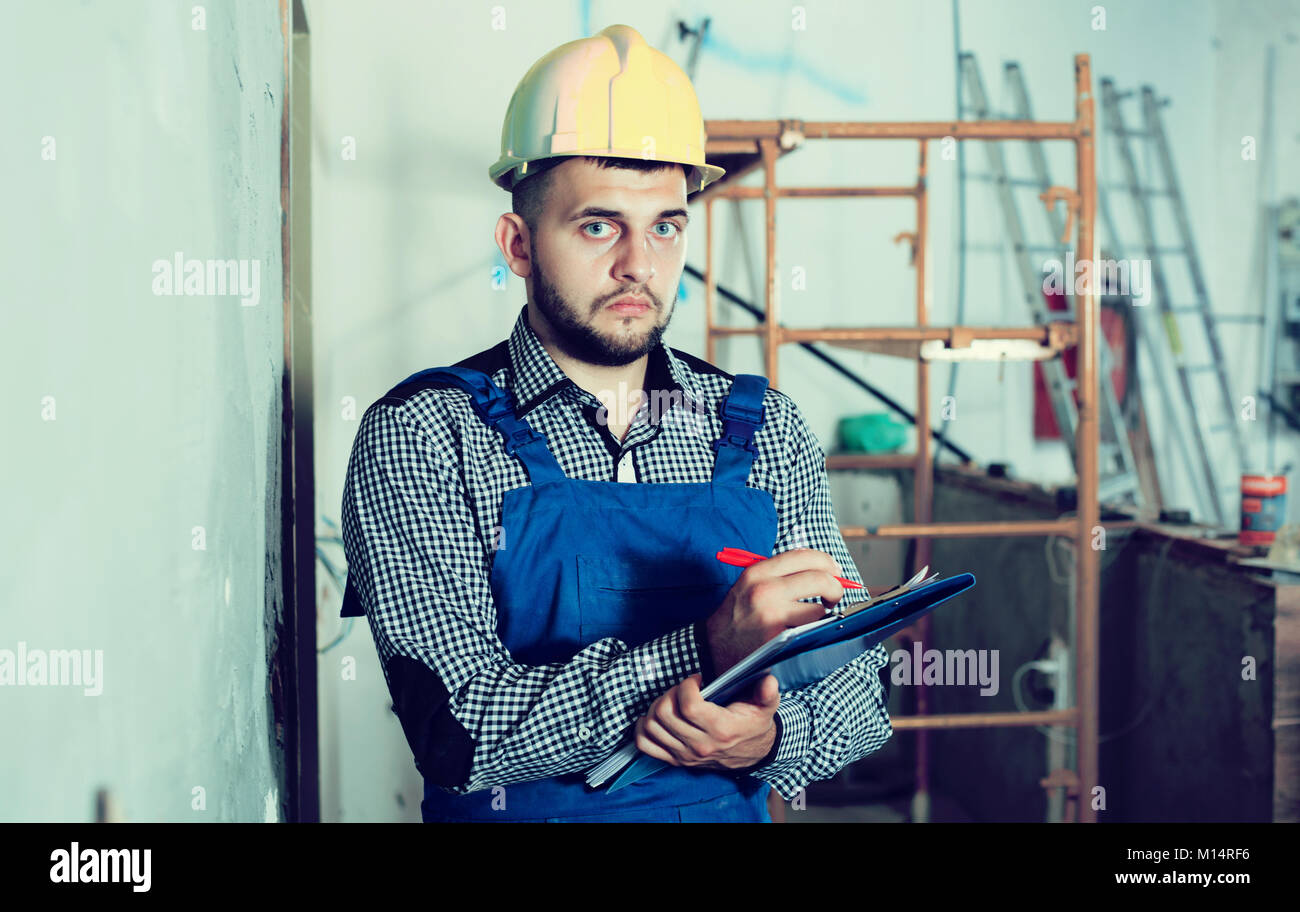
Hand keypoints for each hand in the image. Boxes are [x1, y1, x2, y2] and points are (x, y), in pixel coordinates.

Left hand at [634, 673, 779, 770]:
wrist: (753, 754)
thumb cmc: (754, 724)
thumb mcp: (766, 707)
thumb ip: (768, 693)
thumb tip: (768, 682)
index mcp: (721, 730)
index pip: (689, 707)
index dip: (686, 686)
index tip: (696, 679)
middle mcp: (700, 745)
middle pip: (665, 714)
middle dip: (670, 693)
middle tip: (683, 689)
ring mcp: (685, 755)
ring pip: (652, 726)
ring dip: (656, 706)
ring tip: (672, 700)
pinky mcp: (675, 760)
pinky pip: (645, 744)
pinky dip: (643, 728)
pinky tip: (655, 716)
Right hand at [705, 548, 844, 675]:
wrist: (711, 647)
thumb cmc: (736, 616)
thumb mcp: (750, 585)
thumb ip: (780, 574)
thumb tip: (822, 569)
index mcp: (758, 572)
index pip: (804, 556)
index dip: (826, 562)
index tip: (834, 571)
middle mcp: (764, 589)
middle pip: (820, 578)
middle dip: (836, 587)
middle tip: (834, 596)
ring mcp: (772, 615)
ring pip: (819, 608)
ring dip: (822, 615)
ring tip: (813, 618)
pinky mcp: (778, 638)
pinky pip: (810, 631)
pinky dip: (813, 632)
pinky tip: (804, 633)